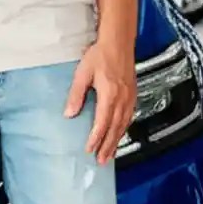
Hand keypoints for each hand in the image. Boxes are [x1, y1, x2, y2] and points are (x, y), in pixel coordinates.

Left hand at [65, 39, 135, 165]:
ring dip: (116, 141)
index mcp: (109, 95)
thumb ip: (76, 94)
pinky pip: (129, 117)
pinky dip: (124, 130)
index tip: (89, 149)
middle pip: (115, 128)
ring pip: (123, 125)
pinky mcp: (132, 95)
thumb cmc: (100, 55)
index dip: (96, 138)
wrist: (118, 43)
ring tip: (110, 154)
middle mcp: (122, 99)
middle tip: (101, 160)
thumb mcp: (82, 73)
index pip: (102, 122)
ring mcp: (129, 98)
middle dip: (108, 146)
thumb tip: (70, 113)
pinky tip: (119, 134)